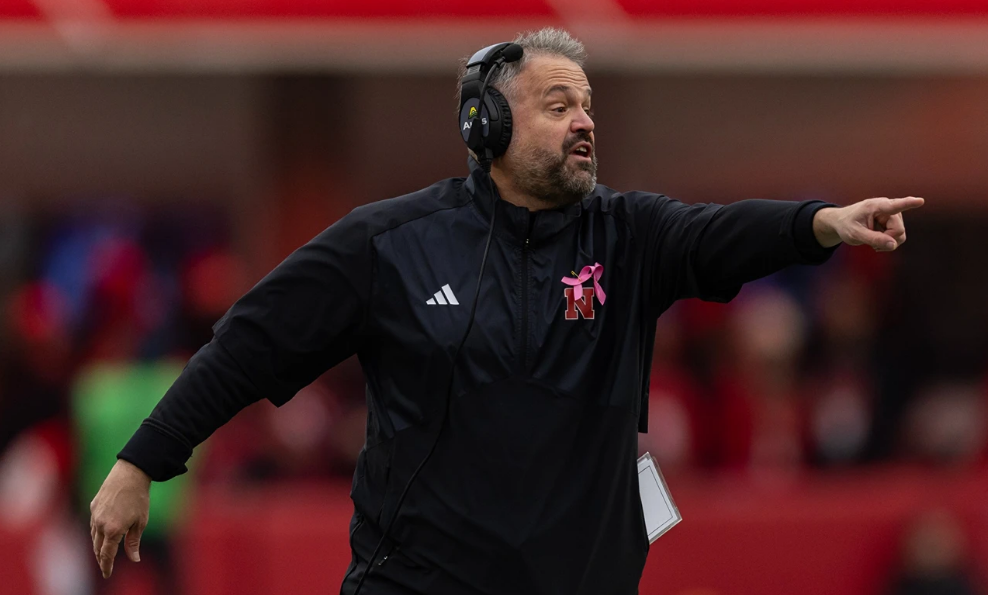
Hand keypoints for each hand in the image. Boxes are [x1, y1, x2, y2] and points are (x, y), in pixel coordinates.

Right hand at [90, 459, 151, 578]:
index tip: (107, 574)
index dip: (106, 566)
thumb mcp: (140, 522)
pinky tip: (100, 535)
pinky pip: (93, 524)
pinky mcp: (93, 506)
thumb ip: (134, 542)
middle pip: (97, 548)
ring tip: (102, 554)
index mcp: (113, 530)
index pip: (107, 555)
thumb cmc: (138, 498)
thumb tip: (135, 559)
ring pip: (94, 536)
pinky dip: (96, 533)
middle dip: (101, 559)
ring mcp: (95, 515)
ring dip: (97, 546)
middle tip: (105, 567)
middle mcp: (100, 524)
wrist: (130, 474)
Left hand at [813, 196, 924, 250]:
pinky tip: (878, 240)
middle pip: (898, 230)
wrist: (843, 222)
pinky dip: (889, 242)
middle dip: (887, 239)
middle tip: (871, 243)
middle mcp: (888, 207)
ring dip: (888, 242)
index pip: (894, 205)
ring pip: (901, 235)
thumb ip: (873, 239)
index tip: (920, 201)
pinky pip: (899, 237)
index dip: (908, 203)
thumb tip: (893, 245)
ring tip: (873, 241)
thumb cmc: (847, 225)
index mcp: (875, 206)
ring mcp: (893, 214)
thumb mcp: (855, 234)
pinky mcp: (895, 221)